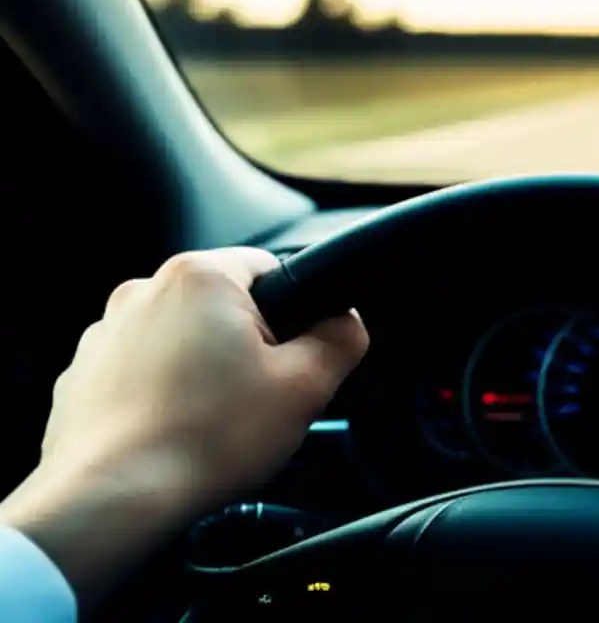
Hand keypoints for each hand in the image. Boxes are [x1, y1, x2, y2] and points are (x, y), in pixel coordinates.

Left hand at [0, 248, 367, 604]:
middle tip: (258, 401)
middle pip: (226, 309)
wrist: (115, 497)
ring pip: (183, 343)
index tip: (292, 363)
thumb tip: (346, 322)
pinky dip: (164, 399)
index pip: (272, 269)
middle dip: (247, 350)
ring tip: (214, 424)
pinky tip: (177, 435)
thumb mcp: (307, 387)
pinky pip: (144, 376)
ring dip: (204, 374)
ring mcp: (106, 334)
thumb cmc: (204, 440)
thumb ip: (342, 339)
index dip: (296, 319)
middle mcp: (144, 292)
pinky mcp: (84, 376)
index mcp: (201, 278)